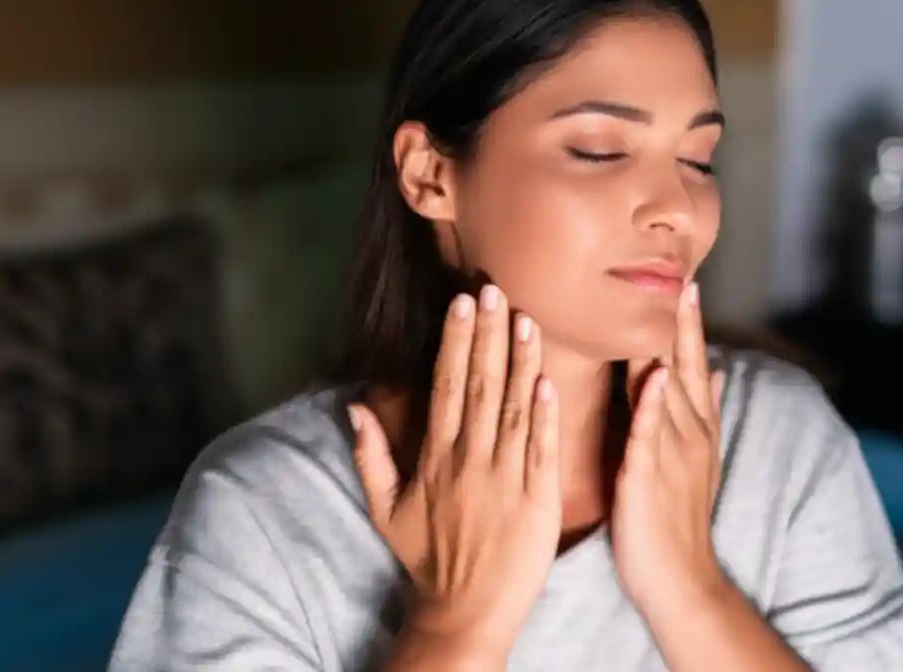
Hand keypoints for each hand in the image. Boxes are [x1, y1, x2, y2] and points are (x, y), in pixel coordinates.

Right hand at [347, 285, 561, 659]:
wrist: (468, 611)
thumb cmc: (430, 558)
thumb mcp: (387, 509)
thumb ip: (371, 456)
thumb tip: (354, 406)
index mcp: (435, 459)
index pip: (445, 387)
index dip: (454, 342)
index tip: (460, 302)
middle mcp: (469, 462)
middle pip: (479, 387)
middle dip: (486, 336)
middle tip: (493, 289)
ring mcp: (505, 479)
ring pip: (513, 410)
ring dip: (519, 362)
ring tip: (525, 318)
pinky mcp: (539, 499)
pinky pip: (542, 450)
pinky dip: (545, 416)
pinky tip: (548, 382)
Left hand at [611, 282, 727, 618]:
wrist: (680, 579)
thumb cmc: (676, 518)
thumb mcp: (697, 458)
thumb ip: (703, 411)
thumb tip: (718, 370)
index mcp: (694, 426)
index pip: (692, 363)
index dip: (689, 324)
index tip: (686, 282)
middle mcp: (688, 432)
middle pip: (683, 366)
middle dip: (680, 323)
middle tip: (677, 275)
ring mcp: (670, 453)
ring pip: (667, 389)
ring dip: (662, 347)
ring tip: (661, 306)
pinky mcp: (648, 477)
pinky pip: (650, 434)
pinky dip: (654, 404)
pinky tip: (656, 375)